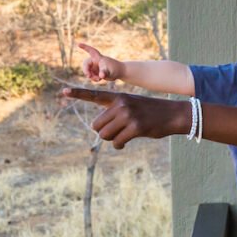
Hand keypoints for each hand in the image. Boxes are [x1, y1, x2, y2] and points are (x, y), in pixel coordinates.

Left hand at [62, 87, 187, 148]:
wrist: (173, 114)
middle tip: (116, 132)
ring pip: (104, 135)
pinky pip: (116, 142)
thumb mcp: (132, 105)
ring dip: (112, 139)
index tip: (63, 92)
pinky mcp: (135, 127)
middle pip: (96, 125)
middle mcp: (121, 104)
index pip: (94, 95)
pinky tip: (127, 141)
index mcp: (118, 97)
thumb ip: (115, 112)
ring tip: (123, 136)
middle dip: (104, 132)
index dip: (77, 94)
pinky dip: (119, 144)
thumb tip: (100, 130)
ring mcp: (128, 115)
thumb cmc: (150, 112)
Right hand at [78, 42, 124, 82]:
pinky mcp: (95, 72)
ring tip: (99, 79)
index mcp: (98, 57)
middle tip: (89, 76)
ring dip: (91, 76)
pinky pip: (91, 76)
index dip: (84, 47)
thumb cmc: (115, 69)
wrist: (119, 72)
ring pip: (88, 71)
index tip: (78, 44)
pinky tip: (99, 79)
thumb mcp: (110, 71)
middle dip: (86, 71)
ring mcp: (94, 67)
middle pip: (86, 64)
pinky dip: (94, 78)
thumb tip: (101, 76)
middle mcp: (95, 61)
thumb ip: (104, 73)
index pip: (91, 51)